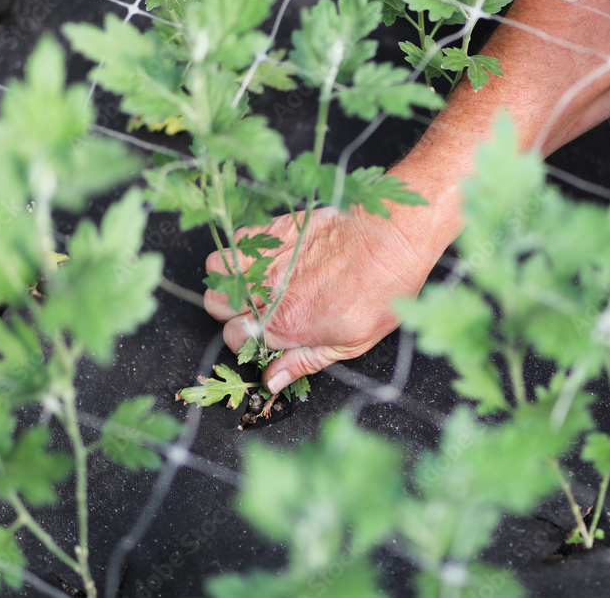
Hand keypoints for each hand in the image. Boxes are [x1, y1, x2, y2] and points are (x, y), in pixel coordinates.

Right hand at [204, 203, 438, 393]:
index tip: (260, 338)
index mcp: (286, 324)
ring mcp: (270, 257)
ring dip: (228, 280)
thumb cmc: (381, 291)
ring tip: (250, 285)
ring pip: (217, 271)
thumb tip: (272, 380)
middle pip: (217, 305)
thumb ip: (304, 362)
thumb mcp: (351, 344)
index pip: (234, 338)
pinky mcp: (277, 230)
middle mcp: (270, 290)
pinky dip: (242, 250)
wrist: (393, 240)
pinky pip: (238, 240)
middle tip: (254, 312)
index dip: (243, 342)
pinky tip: (264, 259)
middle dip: (229, 312)